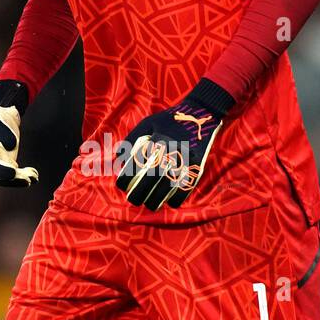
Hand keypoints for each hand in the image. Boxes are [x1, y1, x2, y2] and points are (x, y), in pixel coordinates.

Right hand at [0, 80, 37, 186]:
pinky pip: (13, 175)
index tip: (14, 170)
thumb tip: (10, 145)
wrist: (1, 117)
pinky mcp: (5, 166)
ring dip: (20, 180)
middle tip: (27, 180)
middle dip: (12, 179)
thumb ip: (2, 130)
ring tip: (34, 178)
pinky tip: (35, 176)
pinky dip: (23, 176)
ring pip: (6, 179)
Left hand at [115, 80, 233, 210]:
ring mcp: (185, 158)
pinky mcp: (197, 165)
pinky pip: (187, 186)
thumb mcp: (148, 122)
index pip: (137, 163)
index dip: (126, 178)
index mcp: (156, 140)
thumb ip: (131, 139)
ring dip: (157, 199)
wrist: (201, 114)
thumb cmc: (169, 120)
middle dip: (139, 193)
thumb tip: (119, 159)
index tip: (121, 186)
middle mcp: (170, 150)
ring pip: (168, 186)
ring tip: (150, 205)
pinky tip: (170, 203)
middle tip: (133, 200)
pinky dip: (178, 198)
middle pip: (151, 178)